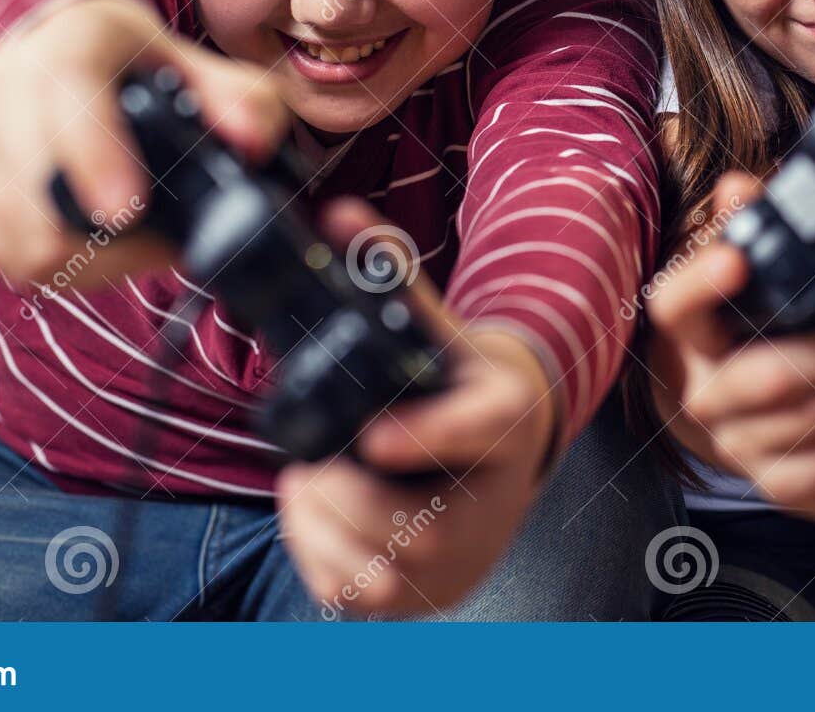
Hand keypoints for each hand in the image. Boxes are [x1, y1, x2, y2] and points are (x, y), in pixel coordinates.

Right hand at [0, 0, 289, 285]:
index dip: (93, 153)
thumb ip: (245, 104)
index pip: (67, 88)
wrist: (78, 58)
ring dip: (78, 258)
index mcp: (74, 37)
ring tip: (130, 248)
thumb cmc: (144, 71)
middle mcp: (5, 73)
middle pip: (29, 174)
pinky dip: (39, 264)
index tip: (127, 209)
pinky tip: (82, 251)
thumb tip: (251, 141)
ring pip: (8, 223)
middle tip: (160, 247)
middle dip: (102, 235)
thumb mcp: (209, 74)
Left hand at [276, 199, 557, 617]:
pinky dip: (324, 565)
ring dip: (324, 530)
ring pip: (387, 569)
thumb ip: (388, 272)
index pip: (477, 431)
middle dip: (342, 496)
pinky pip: (368, 600)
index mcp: (506, 417)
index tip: (373, 437)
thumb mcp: (438, 325)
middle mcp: (500, 494)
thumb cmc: (460, 376)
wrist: (510, 440)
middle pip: (418, 520)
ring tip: (306, 488)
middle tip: (304, 467)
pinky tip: (317, 522)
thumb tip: (336, 214)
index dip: (427, 436)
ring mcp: (473, 552)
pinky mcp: (440, 593)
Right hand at [645, 173, 814, 519]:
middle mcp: (700, 392)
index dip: (702, 283)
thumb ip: (743, 230)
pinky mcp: (775, 481)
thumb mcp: (741, 286)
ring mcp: (735, 443)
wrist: (739, 428)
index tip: (737, 257)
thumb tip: (740, 187)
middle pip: (771, 376)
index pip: (675, 306)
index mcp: (685, 334)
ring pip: (811, 421)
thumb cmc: (748, 338)